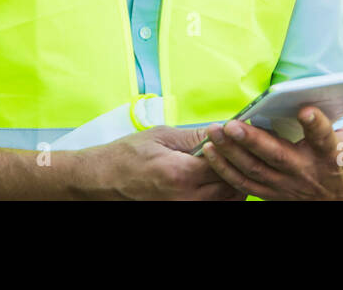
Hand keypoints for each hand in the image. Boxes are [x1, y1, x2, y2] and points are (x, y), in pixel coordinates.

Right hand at [83, 125, 241, 199]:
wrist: (102, 181)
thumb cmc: (126, 157)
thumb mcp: (160, 136)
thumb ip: (194, 135)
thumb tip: (221, 129)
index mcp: (180, 173)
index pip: (225, 163)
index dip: (235, 149)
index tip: (239, 138)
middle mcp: (185, 198)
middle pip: (230, 186)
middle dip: (237, 167)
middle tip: (241, 151)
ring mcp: (182, 210)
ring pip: (225, 201)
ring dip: (233, 184)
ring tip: (232, 167)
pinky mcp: (179, 213)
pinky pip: (211, 208)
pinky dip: (220, 197)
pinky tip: (219, 184)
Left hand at [201, 78, 342, 199]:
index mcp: (331, 155)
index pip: (324, 138)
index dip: (316, 124)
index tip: (306, 108)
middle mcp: (307, 171)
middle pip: (278, 157)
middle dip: (254, 141)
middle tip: (234, 123)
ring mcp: (287, 184)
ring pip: (256, 171)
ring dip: (232, 153)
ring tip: (215, 132)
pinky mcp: (273, 192)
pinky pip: (244, 183)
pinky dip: (225, 169)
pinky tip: (209, 151)